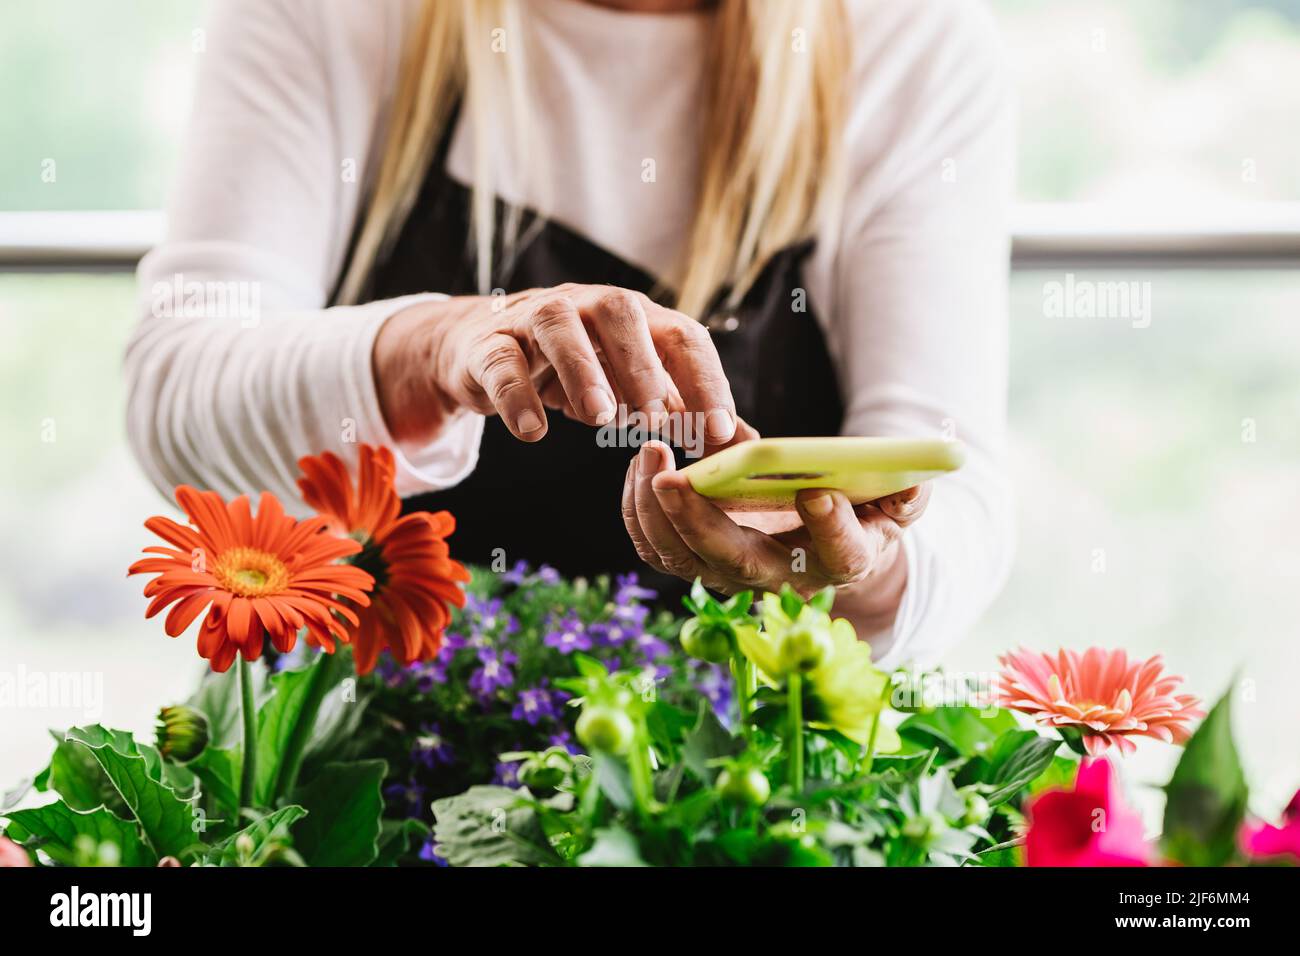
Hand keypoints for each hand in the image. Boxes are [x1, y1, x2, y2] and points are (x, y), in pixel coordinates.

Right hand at [372, 284, 737, 446]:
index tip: (721, 432)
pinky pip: (502, 362)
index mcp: (635, 318)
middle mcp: (587, 306)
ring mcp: (534, 320)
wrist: (484, 353)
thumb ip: (685, 411)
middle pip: (621, 311)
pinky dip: (517, 395)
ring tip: (600, 418)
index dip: (706, 380)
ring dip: (583, 369)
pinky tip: (533, 432)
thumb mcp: (633, 388)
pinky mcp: (488, 345)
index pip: (681, 335)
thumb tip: (748, 444)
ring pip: (559, 325)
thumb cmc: (576, 371)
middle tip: (658, 419)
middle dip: (644, 364)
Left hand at [622, 440, 929, 629]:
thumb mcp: (891, 502)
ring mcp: (729, 572)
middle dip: (699, 521)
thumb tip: (914, 480)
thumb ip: (904, 494)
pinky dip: (639, 510)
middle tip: (673, 476)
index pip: (840, 555)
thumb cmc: (859, 510)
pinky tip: (643, 465)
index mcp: (838, 561)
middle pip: (732, 564)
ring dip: (656, 511)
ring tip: (652, 454)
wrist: (824, 539)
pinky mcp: (695, 558)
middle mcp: (778, 577)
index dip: (832, 528)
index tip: (819, 493)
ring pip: (680, 557)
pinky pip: (655, 546)